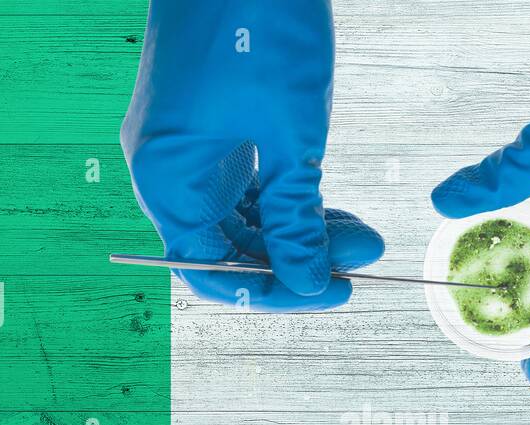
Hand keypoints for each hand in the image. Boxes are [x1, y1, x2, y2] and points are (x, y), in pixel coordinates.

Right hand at [121, 0, 382, 310]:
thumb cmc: (255, 24)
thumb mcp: (290, 137)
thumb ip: (296, 218)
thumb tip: (308, 284)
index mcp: (168, 180)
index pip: (212, 271)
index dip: (272, 293)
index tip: (331, 292)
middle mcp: (166, 170)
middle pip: (230, 247)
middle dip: (298, 258)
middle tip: (362, 259)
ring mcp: (186, 146)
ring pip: (242, 216)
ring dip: (299, 229)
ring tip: (360, 233)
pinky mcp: (207, 125)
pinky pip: (244, 182)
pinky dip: (286, 197)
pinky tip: (330, 205)